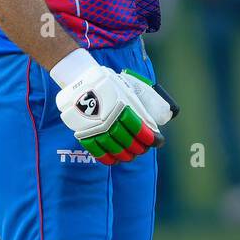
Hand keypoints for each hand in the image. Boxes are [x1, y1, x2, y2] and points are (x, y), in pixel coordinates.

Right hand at [55, 66, 175, 164]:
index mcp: (122, 107)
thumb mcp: (127, 90)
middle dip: (140, 147)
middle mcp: (109, 120)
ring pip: (114, 148)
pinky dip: (107, 158)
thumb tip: (154, 121)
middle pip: (128, 141)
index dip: (151, 138)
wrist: (81, 79)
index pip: (139, 129)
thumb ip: (139, 106)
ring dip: (126, 155)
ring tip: (132, 156)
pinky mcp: (84, 132)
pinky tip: (115, 160)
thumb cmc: (108, 84)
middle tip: (145, 149)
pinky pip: (97, 150)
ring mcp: (96, 128)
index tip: (158, 141)